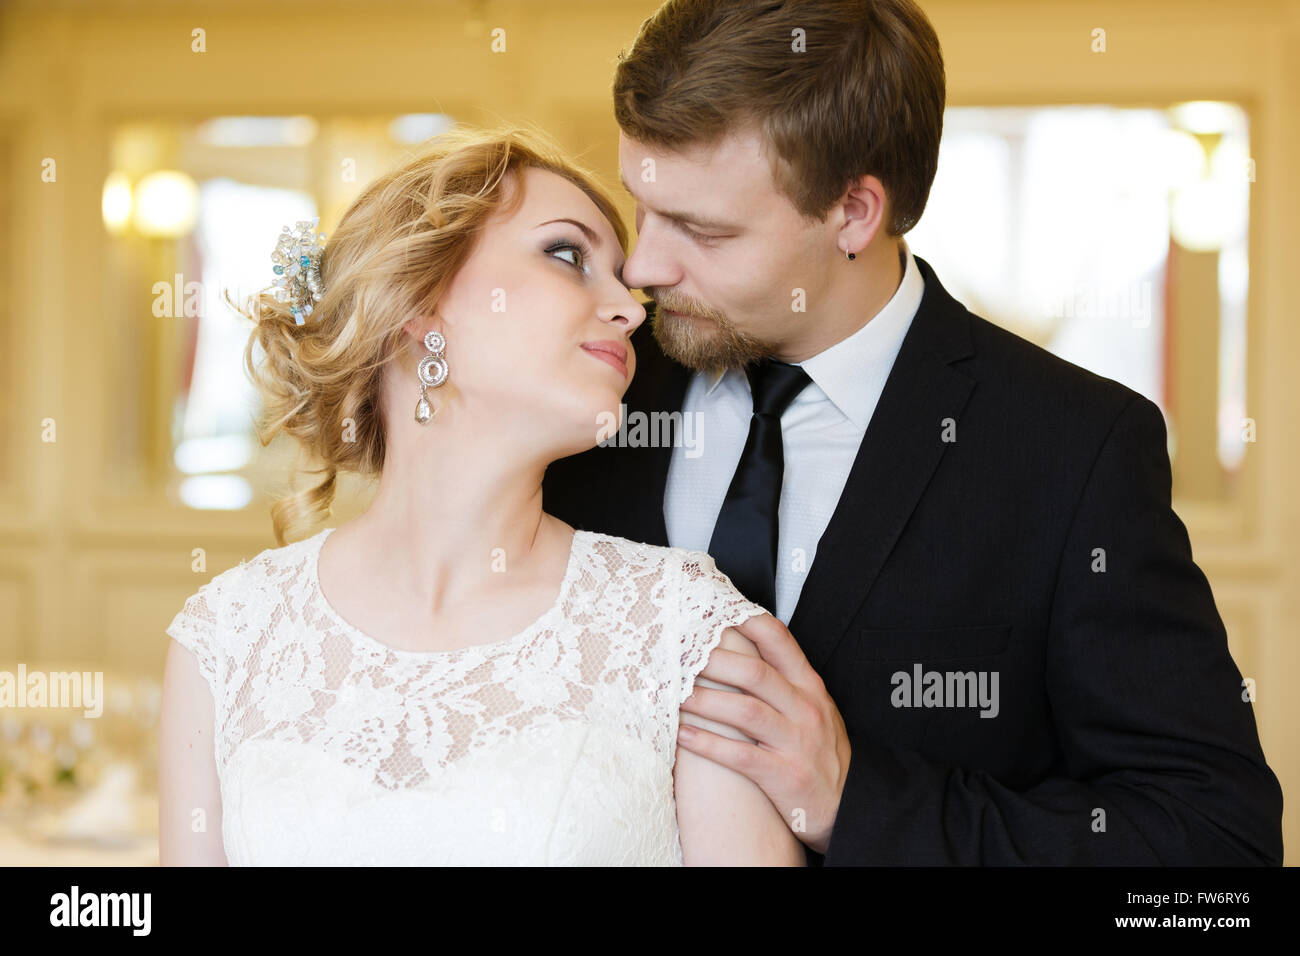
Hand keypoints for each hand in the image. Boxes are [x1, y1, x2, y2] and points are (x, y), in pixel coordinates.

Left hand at [677, 613, 851, 853]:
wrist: (849, 807)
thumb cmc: (821, 755)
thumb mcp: (814, 710)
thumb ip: (785, 683)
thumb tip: (742, 651)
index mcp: (810, 687)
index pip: (779, 641)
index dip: (745, 622)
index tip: (712, 614)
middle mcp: (806, 709)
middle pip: (754, 673)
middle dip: (712, 661)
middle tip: (679, 657)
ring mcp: (796, 742)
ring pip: (744, 711)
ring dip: (703, 701)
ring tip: (673, 695)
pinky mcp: (785, 776)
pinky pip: (739, 756)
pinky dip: (707, 743)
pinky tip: (682, 735)